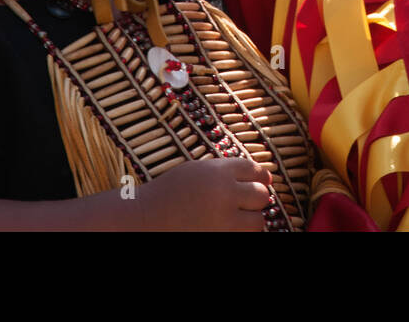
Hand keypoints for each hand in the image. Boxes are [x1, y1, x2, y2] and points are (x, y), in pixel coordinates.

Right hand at [138, 157, 272, 230]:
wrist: (145, 219)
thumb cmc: (170, 192)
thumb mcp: (197, 171)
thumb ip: (226, 172)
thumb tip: (261, 178)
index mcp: (219, 172)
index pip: (255, 170)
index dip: (261, 176)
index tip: (263, 180)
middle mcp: (225, 194)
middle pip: (261, 195)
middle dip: (257, 199)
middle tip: (249, 202)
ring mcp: (223, 221)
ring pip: (258, 221)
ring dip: (252, 220)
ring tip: (239, 219)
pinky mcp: (220, 239)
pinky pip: (244, 237)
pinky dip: (240, 233)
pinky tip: (229, 228)